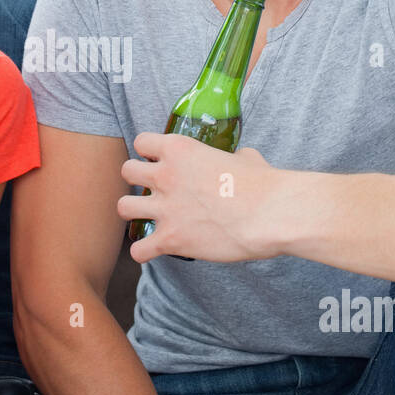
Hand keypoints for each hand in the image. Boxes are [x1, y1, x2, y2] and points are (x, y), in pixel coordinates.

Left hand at [118, 133, 289, 262]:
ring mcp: (165, 209)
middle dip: (137, 181)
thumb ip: (232, 157)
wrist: (271, 215)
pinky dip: (144, 252)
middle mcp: (166, 176)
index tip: (159, 161)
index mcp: (181, 150)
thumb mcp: (245, 158)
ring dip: (134, 213)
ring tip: (148, 219)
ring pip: (123, 207)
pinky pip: (138, 249)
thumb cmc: (264, 185)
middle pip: (127, 171)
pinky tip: (154, 251)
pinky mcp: (170, 239)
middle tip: (154, 190)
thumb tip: (239, 159)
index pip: (142, 142)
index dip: (149, 152)